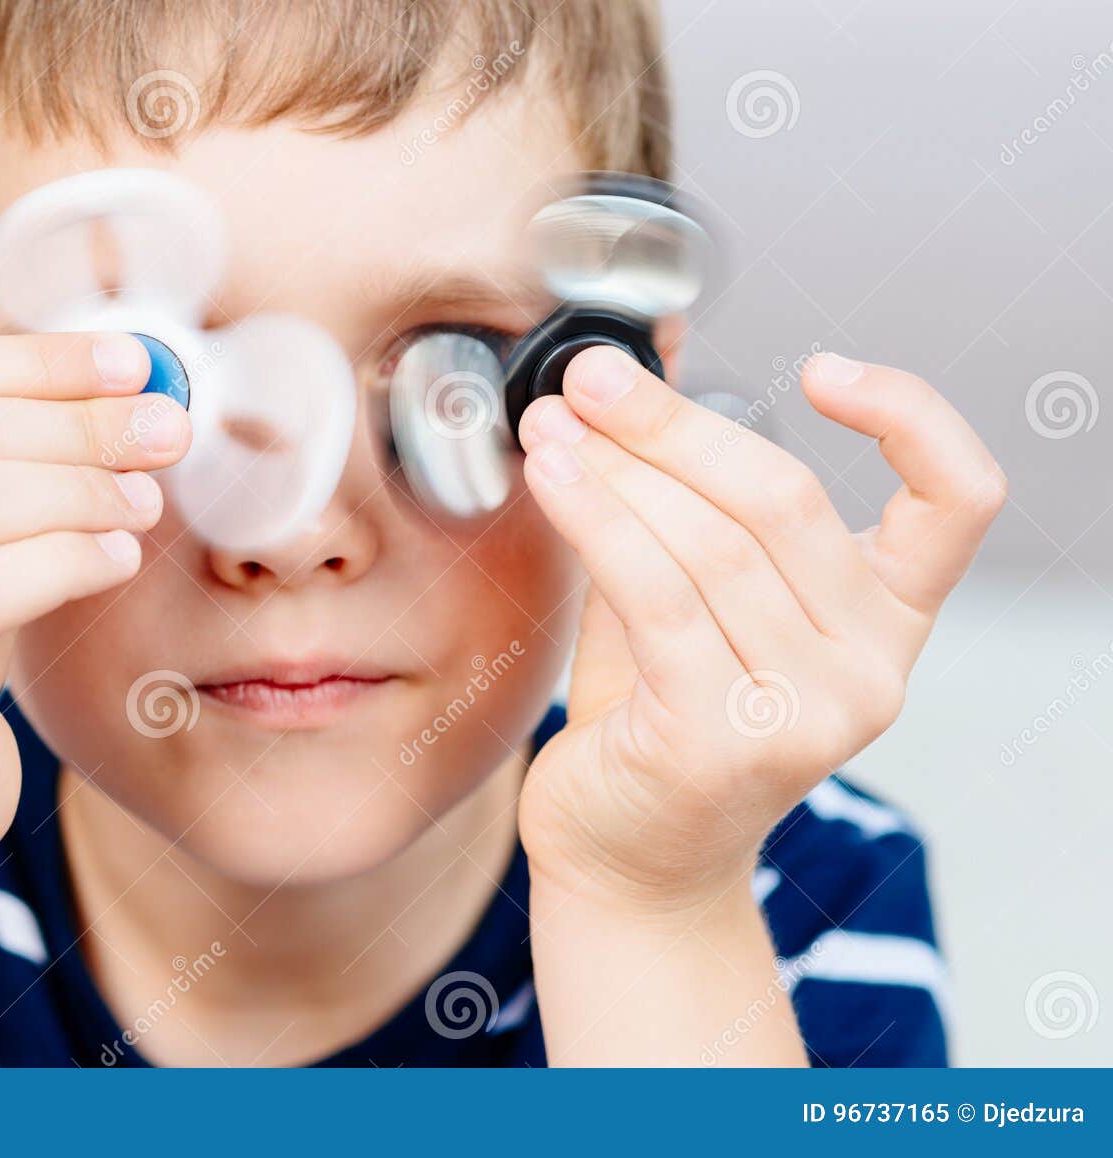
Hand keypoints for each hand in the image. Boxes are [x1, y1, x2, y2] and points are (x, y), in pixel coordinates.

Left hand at [515, 346, 1004, 911]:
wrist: (627, 859)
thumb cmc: (656, 719)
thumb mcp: (692, 599)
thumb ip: (686, 509)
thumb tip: (632, 388)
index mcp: (887, 621)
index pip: (960, 501)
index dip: (910, 416)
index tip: (822, 368)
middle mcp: (871, 670)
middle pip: (784, 500)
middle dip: (673, 423)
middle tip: (592, 377)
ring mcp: (807, 713)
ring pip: (710, 542)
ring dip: (617, 466)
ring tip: (551, 425)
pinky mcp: (722, 740)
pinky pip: (653, 593)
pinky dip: (596, 518)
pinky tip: (552, 477)